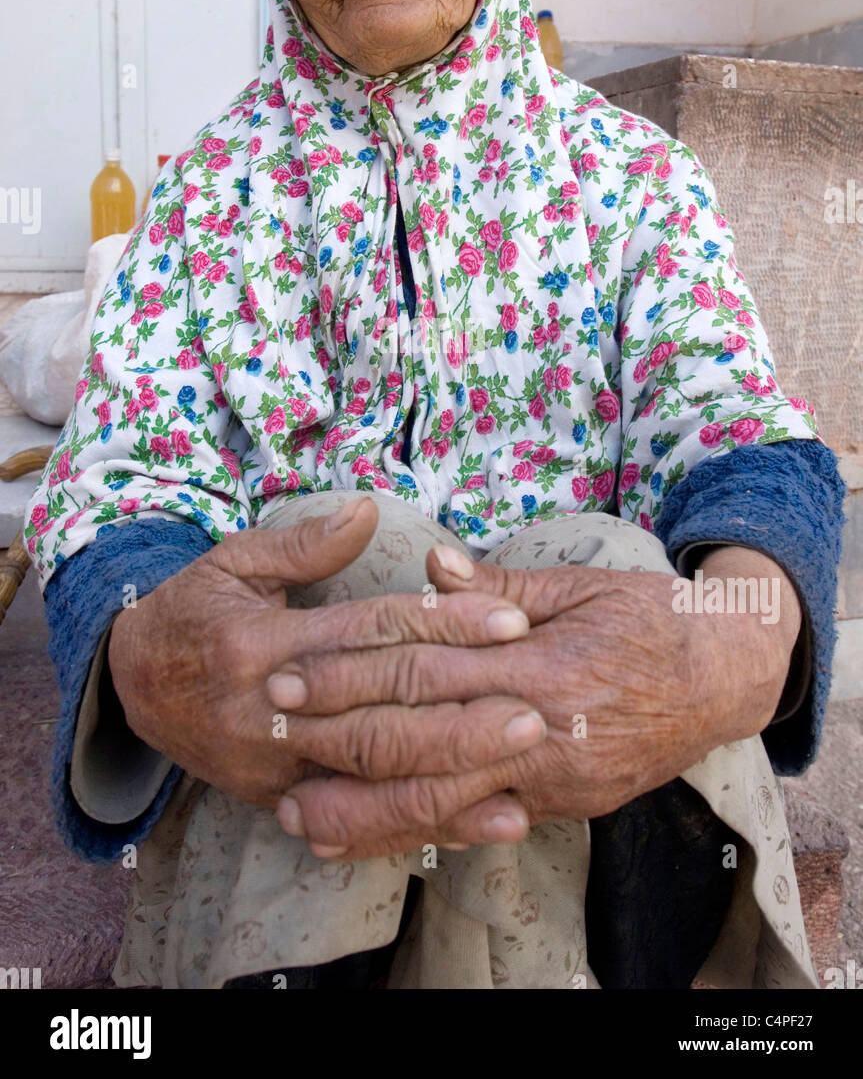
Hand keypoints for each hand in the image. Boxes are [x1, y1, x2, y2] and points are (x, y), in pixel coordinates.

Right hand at [107, 499, 545, 811]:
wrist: (131, 687)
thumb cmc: (194, 612)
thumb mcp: (233, 561)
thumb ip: (302, 542)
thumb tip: (367, 511)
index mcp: (260, 645)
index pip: (370, 634)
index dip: (443, 625)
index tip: (510, 618)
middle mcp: (269, 713)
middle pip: (380, 717)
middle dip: (461, 714)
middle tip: (535, 705)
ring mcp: (275, 767)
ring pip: (375, 777)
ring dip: (454, 774)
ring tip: (522, 760)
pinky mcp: (280, 802)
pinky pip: (362, 817)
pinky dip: (425, 822)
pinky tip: (484, 820)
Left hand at [274, 546, 798, 857]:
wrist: (725, 678)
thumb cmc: (650, 618)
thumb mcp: (582, 585)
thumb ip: (501, 584)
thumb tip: (431, 561)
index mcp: (540, 661)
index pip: (426, 670)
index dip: (353, 675)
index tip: (294, 669)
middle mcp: (541, 728)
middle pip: (421, 741)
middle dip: (338, 739)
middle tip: (271, 727)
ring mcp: (553, 779)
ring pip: (442, 804)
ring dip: (362, 811)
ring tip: (293, 813)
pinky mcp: (563, 806)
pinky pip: (477, 827)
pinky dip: (417, 836)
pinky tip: (367, 843)